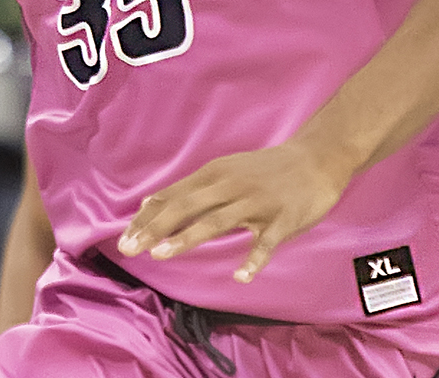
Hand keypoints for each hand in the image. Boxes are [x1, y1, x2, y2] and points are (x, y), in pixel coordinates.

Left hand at [116, 140, 351, 283]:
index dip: (147, 218)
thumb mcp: (222, 172)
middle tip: (130, 248)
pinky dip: (253, 259)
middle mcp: (229, 186)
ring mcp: (256, 203)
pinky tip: (240, 278)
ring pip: (217, 221)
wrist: (315, 159)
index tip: (123, 237)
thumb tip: (148, 205)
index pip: (172, 197)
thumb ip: (188, 190)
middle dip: (155, 227)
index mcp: (213, 175)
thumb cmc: (264, 171)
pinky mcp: (282, 219)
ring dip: (187, 237)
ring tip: (162, 254)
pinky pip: (266, 242)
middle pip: (186, 207)